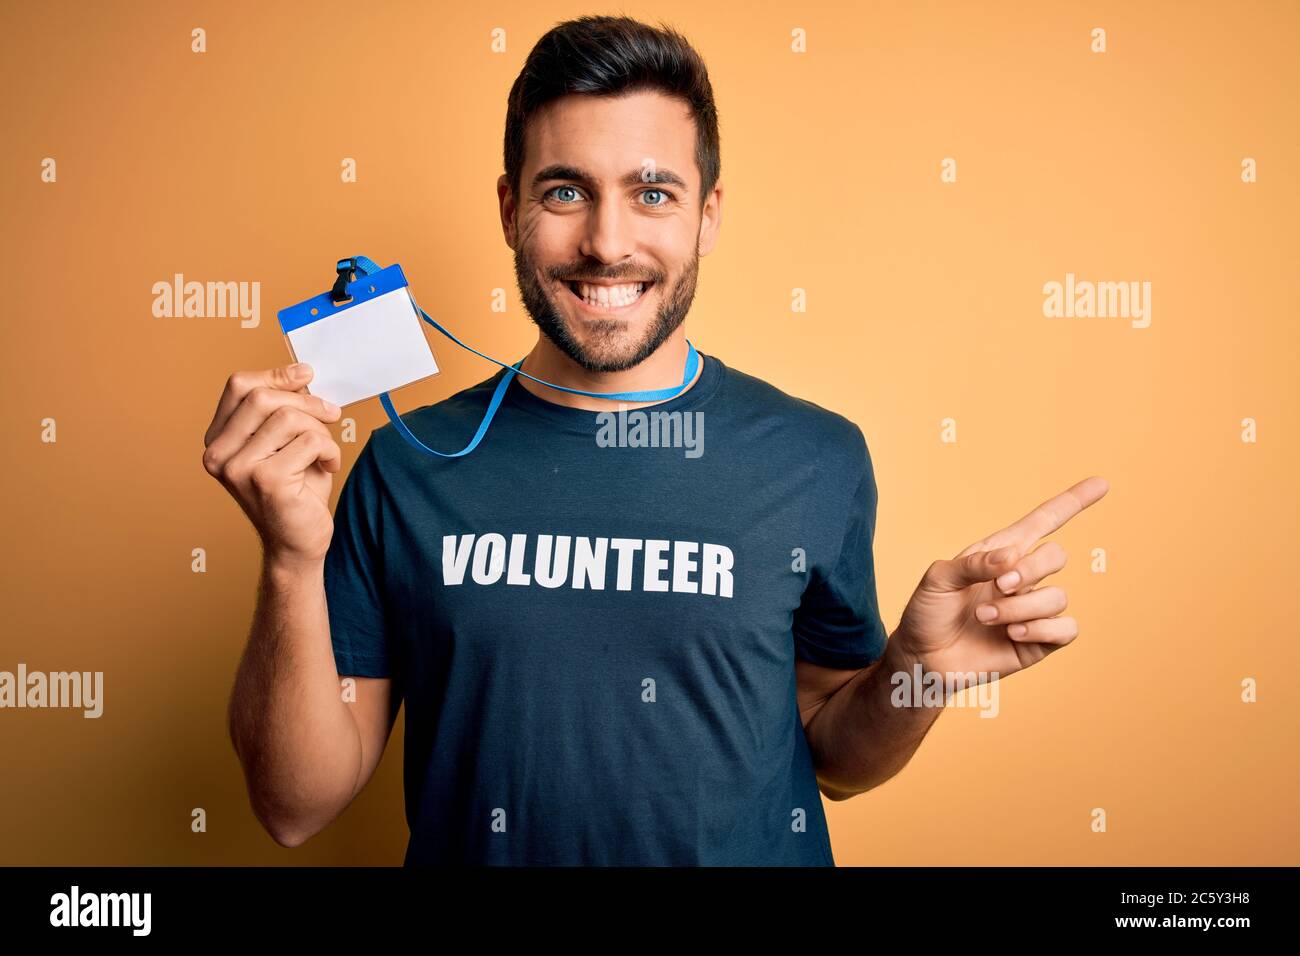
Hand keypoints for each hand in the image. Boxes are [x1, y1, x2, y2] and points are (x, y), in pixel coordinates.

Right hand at [201, 363, 343, 567]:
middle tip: (332, 414)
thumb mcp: (287, 443)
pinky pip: (308, 442)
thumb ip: (285, 410)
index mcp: (218, 440)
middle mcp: (219, 454)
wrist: (298, 543)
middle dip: (306, 402)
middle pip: (262, 397)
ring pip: (288, 418)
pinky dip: (329, 450)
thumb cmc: (296, 491)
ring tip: (325, 452)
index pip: (239, 387)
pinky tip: (329, 467)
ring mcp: (238, 468)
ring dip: (320, 431)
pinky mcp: (266, 480)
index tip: (306, 375)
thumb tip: (301, 373)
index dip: (275, 375)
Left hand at [891, 476, 1109, 685]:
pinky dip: (1041, 628)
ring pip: (1057, 596)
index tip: (1101, 483)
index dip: (1071, 503)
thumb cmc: (928, 614)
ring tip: (985, 617)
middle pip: (1055, 555)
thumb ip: (973, 563)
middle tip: (999, 586)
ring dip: (1020, 607)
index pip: (1043, 523)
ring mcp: (1032, 610)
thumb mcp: (938, 579)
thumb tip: (1011, 557)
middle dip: (1030, 569)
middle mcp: (1022, 579)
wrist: (923, 658)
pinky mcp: (1039, 642)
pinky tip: (1012, 633)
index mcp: (1000, 554)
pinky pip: (1066, 629)